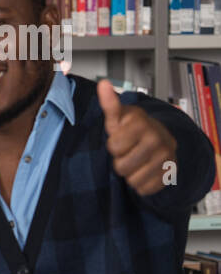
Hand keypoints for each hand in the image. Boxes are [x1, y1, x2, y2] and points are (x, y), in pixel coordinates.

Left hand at [98, 79, 177, 196]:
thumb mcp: (119, 117)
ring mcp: (166, 158)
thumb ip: (110, 104)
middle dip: (120, 161)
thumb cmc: (133, 130)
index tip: (121, 138)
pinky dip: (141, 183)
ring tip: (136, 160)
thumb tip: (103, 85)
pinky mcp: (169, 174)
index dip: (113, 145)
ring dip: (130, 173)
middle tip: (129, 151)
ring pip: (132, 180)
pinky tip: (145, 170)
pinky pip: (144, 189)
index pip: (114, 146)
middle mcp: (158, 140)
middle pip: (121, 166)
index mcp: (143, 124)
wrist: (161, 140)